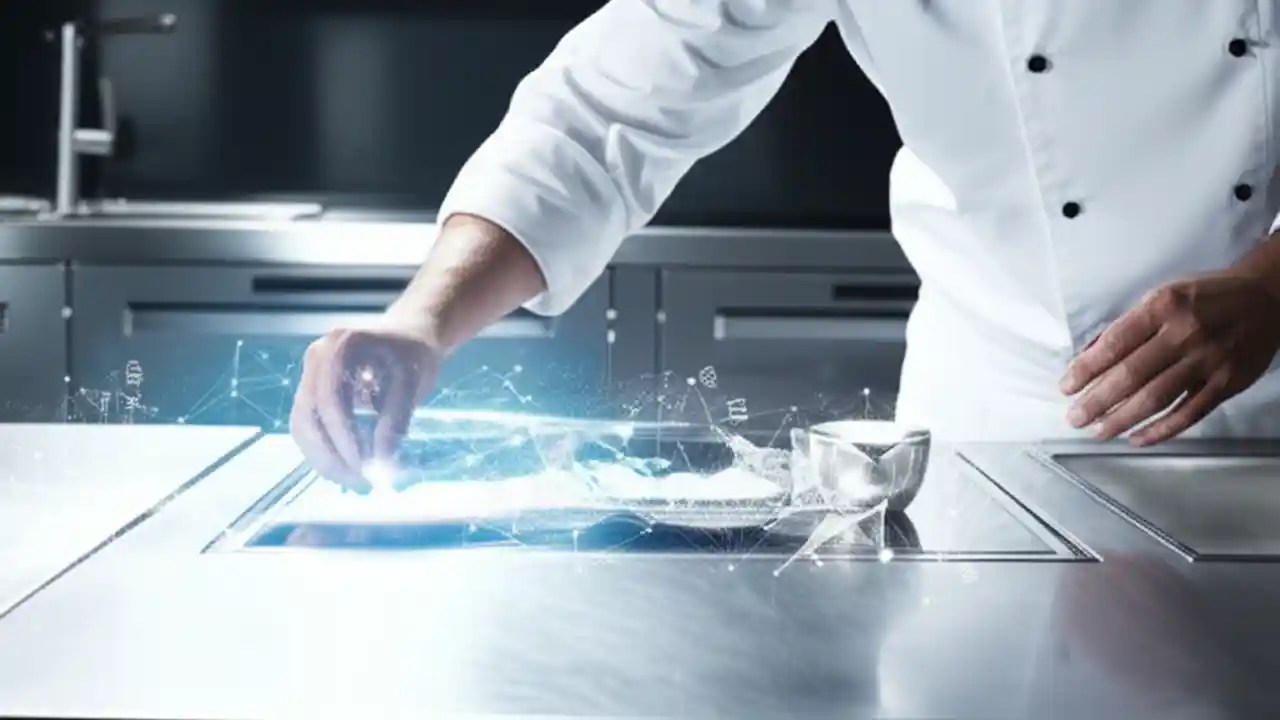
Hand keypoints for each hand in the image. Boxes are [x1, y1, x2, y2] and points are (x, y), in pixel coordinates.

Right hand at [290, 321, 441, 490]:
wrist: (408, 334)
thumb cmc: (413, 356)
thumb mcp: (412, 384)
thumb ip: (396, 421)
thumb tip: (382, 464)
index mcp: (340, 346)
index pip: (331, 400)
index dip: (344, 439)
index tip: (365, 469)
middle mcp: (317, 356)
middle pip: (308, 415)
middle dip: (330, 456)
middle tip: (360, 484)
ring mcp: (310, 372)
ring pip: (302, 424)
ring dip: (324, 458)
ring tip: (355, 482)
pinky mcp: (311, 388)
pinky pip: (308, 424)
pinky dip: (323, 449)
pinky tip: (346, 468)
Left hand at [1059, 271, 1279, 444]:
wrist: (1266, 298)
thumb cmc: (1205, 297)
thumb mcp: (1162, 295)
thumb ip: (1127, 325)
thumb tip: (1088, 353)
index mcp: (1163, 306)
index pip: (1115, 343)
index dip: (1086, 369)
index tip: (1066, 386)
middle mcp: (1186, 333)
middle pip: (1131, 375)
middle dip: (1097, 401)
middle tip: (1074, 418)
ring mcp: (1209, 360)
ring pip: (1157, 398)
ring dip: (1121, 419)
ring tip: (1097, 431)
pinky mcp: (1227, 383)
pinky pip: (1189, 413)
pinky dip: (1161, 430)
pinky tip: (1137, 437)